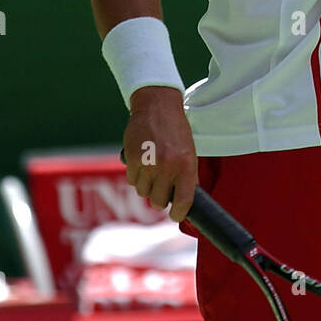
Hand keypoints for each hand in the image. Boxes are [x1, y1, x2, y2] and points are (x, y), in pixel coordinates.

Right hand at [123, 86, 196, 222]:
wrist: (157, 105)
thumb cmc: (176, 130)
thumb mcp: (189, 151)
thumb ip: (187, 176)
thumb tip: (186, 202)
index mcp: (186, 166)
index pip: (183, 201)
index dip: (178, 213)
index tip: (175, 215)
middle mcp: (167, 166)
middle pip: (158, 202)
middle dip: (159, 197)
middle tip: (161, 186)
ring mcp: (148, 164)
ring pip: (143, 192)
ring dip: (147, 185)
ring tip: (152, 169)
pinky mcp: (132, 159)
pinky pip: (132, 180)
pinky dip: (136, 175)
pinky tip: (142, 161)